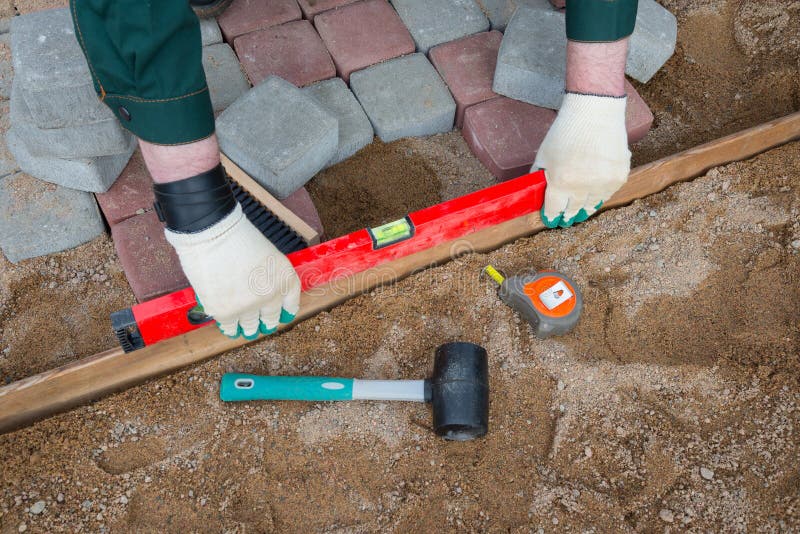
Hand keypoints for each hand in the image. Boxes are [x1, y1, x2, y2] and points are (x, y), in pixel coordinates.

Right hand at [165, 204, 300, 338]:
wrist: (213, 232)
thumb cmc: (236, 236)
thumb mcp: (267, 255)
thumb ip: (267, 276)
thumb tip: (258, 294)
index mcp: (286, 278)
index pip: (291, 302)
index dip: (286, 311)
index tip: (283, 315)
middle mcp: (271, 295)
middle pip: (271, 317)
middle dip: (266, 323)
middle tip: (263, 326)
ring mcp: (249, 306)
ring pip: (250, 326)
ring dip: (248, 329)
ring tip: (246, 331)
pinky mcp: (226, 312)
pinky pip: (229, 326)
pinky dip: (229, 328)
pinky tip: (229, 328)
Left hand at [533, 92, 630, 227]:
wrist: (595, 112)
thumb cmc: (566, 132)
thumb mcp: (544, 155)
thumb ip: (539, 177)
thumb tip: (535, 193)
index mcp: (561, 182)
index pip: (554, 209)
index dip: (551, 216)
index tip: (551, 220)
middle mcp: (583, 186)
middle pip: (574, 210)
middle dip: (568, 215)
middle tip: (566, 220)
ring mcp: (603, 182)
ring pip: (592, 205)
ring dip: (585, 209)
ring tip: (580, 212)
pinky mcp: (619, 176)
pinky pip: (608, 193)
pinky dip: (600, 195)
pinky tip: (594, 196)